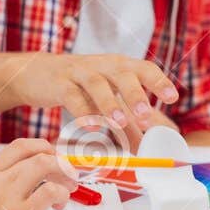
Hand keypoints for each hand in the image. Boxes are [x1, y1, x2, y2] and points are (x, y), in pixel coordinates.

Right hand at [0, 139, 77, 209]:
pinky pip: (52, 191)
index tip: (52, 160)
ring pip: (47, 165)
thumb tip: (26, 185)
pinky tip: (58, 207)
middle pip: (37, 153)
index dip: (42, 149)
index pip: (19, 147)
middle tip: (65, 177)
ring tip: (65, 192)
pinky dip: (62, 195)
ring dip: (64, 175)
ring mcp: (8, 197)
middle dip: (58, 161)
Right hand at [24, 53, 179, 140]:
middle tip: (145, 115)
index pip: (144, 68)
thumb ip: (128, 121)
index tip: (172, 97)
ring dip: (109, 103)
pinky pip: (72, 96)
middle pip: (123, 73)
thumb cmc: (79, 85)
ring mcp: (79, 72)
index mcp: (119, 67)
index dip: (158, 81)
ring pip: (97, 83)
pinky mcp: (59, 83)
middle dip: (135, 94)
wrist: (36, 72)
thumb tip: (150, 144)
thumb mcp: (106, 99)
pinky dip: (82, 111)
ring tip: (119, 123)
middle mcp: (102, 65)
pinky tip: (90, 127)